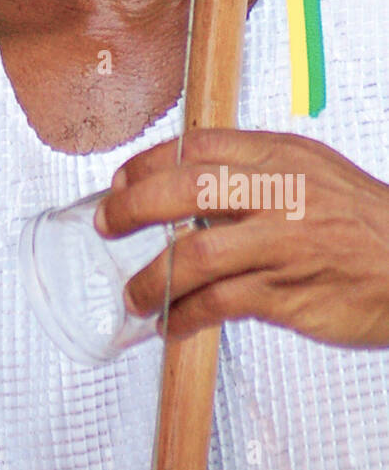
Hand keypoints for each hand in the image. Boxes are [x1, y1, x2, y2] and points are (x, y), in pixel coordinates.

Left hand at [97, 129, 388, 347]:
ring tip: (134, 295)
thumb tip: (188, 179)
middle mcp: (280, 194)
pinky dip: (184, 316)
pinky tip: (172, 323)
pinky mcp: (288, 295)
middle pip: (184, 189)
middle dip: (132, 207)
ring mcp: (283, 245)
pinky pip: (218, 304)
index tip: (121, 181)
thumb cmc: (367, 225)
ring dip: (151, 278)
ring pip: (194, 255)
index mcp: (283, 157)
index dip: (149, 162)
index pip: (199, 145)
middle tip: (106, 224)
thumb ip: (256, 172)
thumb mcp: (315, 173)